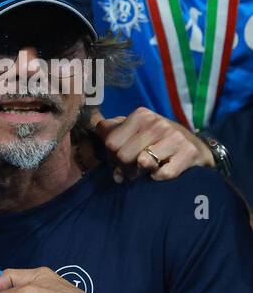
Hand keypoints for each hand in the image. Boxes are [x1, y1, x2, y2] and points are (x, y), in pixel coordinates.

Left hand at [90, 107, 213, 180]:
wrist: (195, 146)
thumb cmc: (157, 141)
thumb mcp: (134, 132)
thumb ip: (112, 135)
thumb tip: (98, 137)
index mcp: (141, 115)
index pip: (110, 143)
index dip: (111, 156)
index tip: (119, 158)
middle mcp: (158, 122)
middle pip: (123, 155)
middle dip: (124, 167)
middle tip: (132, 167)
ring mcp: (175, 136)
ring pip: (141, 163)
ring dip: (140, 173)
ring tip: (145, 169)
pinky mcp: (188, 152)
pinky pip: (162, 174)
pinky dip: (157, 177)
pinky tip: (161, 171)